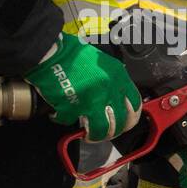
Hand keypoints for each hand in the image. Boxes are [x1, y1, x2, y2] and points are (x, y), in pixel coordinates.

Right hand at [26, 32, 141, 140]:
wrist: (51, 52)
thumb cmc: (74, 54)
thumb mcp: (104, 63)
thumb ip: (114, 80)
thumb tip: (118, 97)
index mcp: (117, 78)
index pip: (135, 104)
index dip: (131, 117)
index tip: (126, 121)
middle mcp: (107, 90)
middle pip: (120, 122)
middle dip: (114, 131)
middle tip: (106, 132)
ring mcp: (90, 100)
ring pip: (101, 129)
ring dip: (95, 135)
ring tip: (89, 134)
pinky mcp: (71, 107)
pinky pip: (70, 122)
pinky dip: (64, 121)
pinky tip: (61, 115)